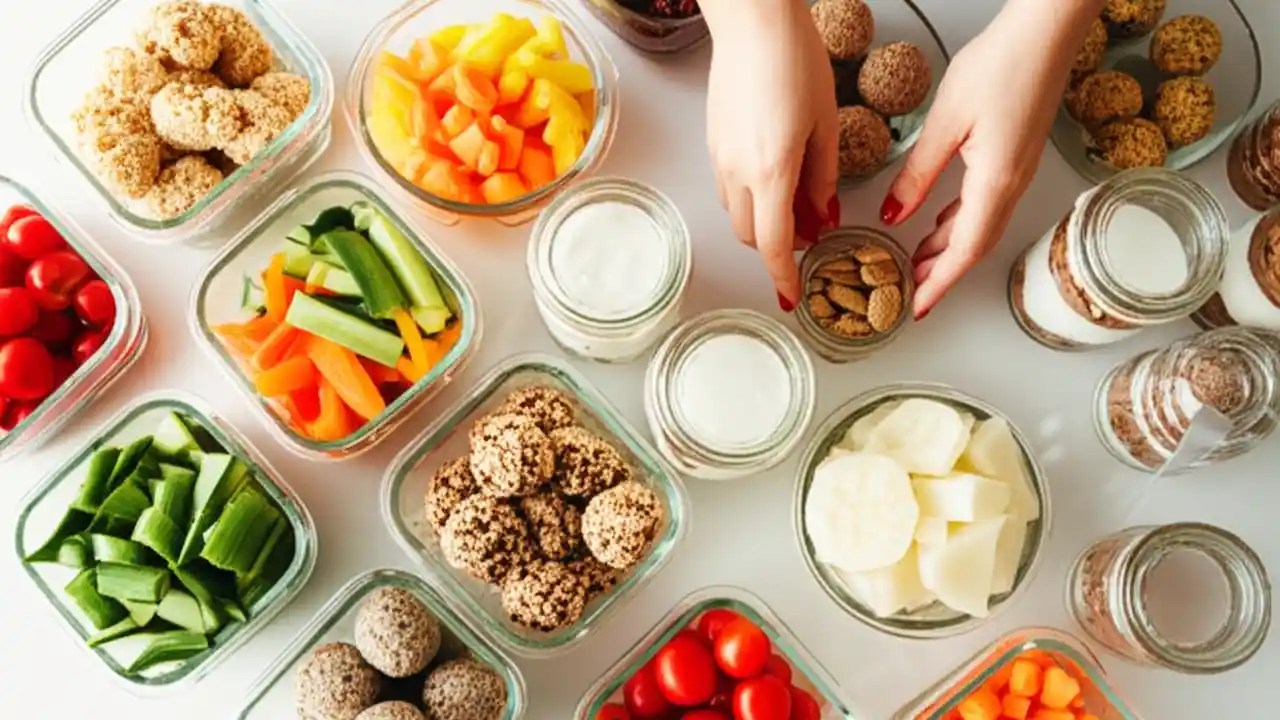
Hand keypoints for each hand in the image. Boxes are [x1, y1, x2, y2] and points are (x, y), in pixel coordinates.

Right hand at [702, 0, 840, 309]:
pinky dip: (751, 198)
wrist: (752, 21)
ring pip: (736, 213)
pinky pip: (728, 186)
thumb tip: (824, 215)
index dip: (784, 277)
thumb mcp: (826, 123)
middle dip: (777, 249)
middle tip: (810, 242)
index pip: (775, 245)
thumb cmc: (794, 60)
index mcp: (771, 171)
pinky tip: (775, 179)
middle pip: (751, 235)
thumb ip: (823, 178)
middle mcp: (738, 171)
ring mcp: (720, 157)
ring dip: (763, 223)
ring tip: (797, 207)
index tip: (793, 295)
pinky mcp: (713, 141)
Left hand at [881, 0, 1101, 318]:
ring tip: (918, 264)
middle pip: (975, 245)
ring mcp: (1018, 169)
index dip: (939, 284)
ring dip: (949, 249)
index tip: (918, 308)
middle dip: (943, 274)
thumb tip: (893, 216)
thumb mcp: (945, 122)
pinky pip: (987, 202)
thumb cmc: (1003, 64)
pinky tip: (939, 221)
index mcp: (996, 182)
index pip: (964, 250)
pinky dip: (960, 222)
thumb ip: (917, 175)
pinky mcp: (1017, 154)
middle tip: (912, 293)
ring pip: (981, 225)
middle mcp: (1013, 183)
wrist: (1047, 30)